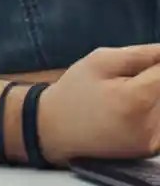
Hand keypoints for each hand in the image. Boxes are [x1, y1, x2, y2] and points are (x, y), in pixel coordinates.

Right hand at [38, 44, 159, 164]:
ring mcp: (154, 141)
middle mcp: (151, 124)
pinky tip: (134, 109)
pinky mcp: (152, 150)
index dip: (157, 63)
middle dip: (154, 79)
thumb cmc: (75, 91)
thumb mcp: (99, 62)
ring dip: (155, 95)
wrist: (55, 130)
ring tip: (129, 94)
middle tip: (132, 79)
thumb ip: (140, 55)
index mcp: (137, 98)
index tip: (144, 65)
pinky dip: (154, 110)